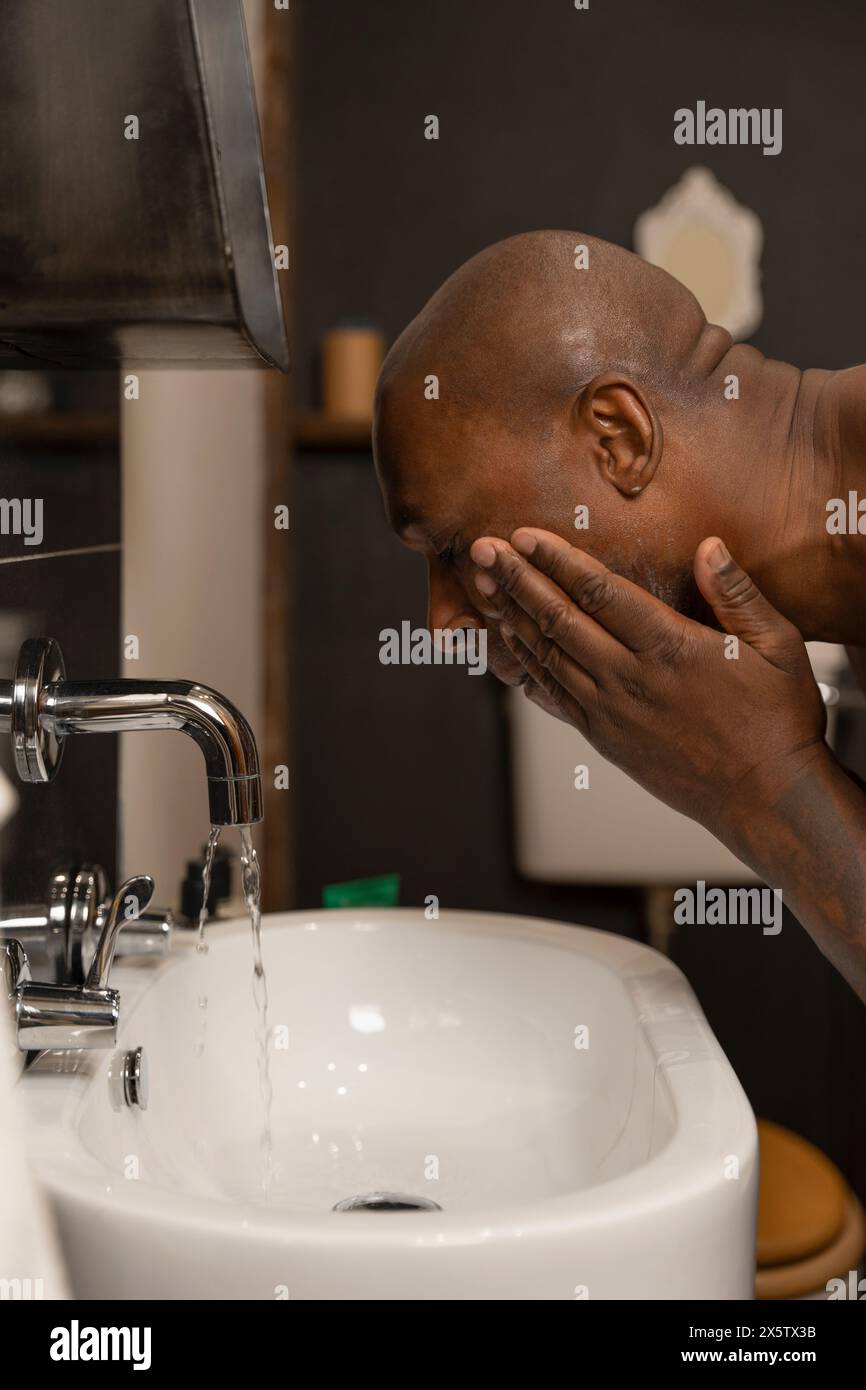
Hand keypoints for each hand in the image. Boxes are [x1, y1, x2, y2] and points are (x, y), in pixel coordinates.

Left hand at [469, 529, 828, 843]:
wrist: (764, 798)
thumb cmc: (776, 721)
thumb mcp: (778, 647)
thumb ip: (738, 594)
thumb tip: (709, 546)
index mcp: (670, 648)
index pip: (599, 592)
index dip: (557, 560)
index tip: (525, 536)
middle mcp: (630, 679)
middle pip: (558, 619)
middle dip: (516, 580)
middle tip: (482, 550)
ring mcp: (611, 712)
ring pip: (547, 656)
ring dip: (512, 617)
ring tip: (484, 586)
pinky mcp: (603, 738)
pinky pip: (553, 695)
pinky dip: (526, 665)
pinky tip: (508, 642)